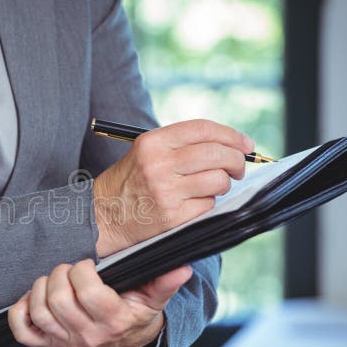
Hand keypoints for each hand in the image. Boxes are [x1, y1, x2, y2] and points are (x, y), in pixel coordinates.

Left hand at [8, 259, 191, 346]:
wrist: (127, 341)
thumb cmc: (136, 312)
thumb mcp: (154, 297)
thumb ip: (165, 283)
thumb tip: (181, 269)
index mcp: (114, 321)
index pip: (89, 293)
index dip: (83, 272)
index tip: (88, 265)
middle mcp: (88, 334)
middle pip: (59, 301)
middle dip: (60, 275)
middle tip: (70, 270)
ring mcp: (66, 341)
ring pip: (39, 312)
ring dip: (40, 289)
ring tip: (54, 280)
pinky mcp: (49, 343)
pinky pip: (23, 332)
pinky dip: (19, 313)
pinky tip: (31, 298)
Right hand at [93, 119, 254, 256]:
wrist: (101, 216)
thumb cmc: (128, 183)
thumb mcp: (145, 152)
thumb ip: (180, 145)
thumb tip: (229, 145)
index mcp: (152, 142)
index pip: (203, 129)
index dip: (231, 135)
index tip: (245, 144)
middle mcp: (159, 164)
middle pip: (217, 153)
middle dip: (236, 160)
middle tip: (238, 168)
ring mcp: (166, 191)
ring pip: (218, 180)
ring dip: (222, 184)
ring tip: (211, 187)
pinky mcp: (172, 216)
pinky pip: (208, 205)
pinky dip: (208, 204)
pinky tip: (194, 203)